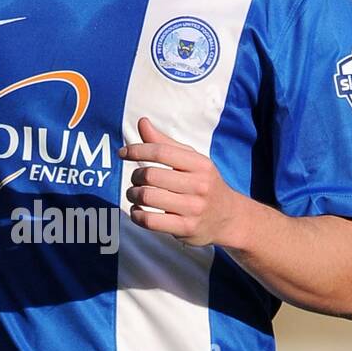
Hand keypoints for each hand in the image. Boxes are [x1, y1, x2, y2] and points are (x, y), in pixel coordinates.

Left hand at [119, 116, 245, 247]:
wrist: (228, 218)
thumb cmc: (203, 184)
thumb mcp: (191, 161)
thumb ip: (164, 143)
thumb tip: (142, 122)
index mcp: (200, 164)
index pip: (161, 152)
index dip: (137, 150)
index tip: (123, 153)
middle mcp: (199, 185)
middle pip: (151, 176)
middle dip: (135, 176)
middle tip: (135, 179)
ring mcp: (193, 208)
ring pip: (147, 198)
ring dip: (133, 195)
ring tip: (134, 194)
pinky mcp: (186, 228)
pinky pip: (150, 221)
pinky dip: (137, 215)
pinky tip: (138, 211)